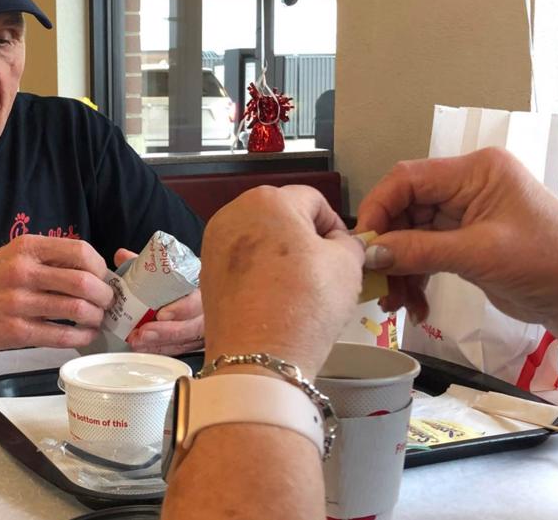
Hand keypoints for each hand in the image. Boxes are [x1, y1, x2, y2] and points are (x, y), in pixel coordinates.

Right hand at [0, 235, 114, 349]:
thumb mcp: (11, 255)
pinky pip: (60, 335)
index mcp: (26, 248)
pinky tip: (84, 335)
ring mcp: (18, 303)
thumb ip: (46, 259)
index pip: (80, 251)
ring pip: (76, 310)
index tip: (104, 278)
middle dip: (105, 296)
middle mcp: (23, 272)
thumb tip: (91, 272)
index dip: (100, 267)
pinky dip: (80, 337)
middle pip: (84, 282)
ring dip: (96, 317)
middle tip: (107, 303)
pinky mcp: (15, 332)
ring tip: (97, 320)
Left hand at [115, 248, 205, 355]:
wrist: (194, 289)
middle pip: (193, 326)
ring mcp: (202, 329)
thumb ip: (144, 263)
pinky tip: (144, 348)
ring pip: (186, 341)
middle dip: (167, 332)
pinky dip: (161, 349)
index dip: (182, 308)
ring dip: (160, 343)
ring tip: (138, 341)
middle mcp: (207, 310)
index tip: (162, 313)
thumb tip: (121, 255)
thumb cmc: (178, 280)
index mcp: (203, 287)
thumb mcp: (164, 269)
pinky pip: (180, 349)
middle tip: (143, 332)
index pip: (198, 299)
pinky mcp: (194, 341)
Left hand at [200, 185, 364, 377]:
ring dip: (281, 255)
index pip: (314, 200)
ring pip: (260, 238)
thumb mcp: (347, 265)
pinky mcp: (207, 270)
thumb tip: (344, 242)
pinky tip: (275, 296)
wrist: (259, 357)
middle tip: (323, 270)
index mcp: (269, 200)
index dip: (334, 226)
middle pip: (282, 216)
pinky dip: (259, 271)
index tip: (343, 251)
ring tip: (298, 287)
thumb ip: (350, 242)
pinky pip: (242, 260)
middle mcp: (234, 213)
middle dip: (305, 238)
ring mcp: (215, 242)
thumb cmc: (303, 306)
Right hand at [356, 148, 557, 327]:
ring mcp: (465, 215)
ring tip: (397, 304)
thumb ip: (419, 251)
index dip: (378, 209)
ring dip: (400, 269)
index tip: (362, 246)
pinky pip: (425, 254)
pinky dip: (416, 278)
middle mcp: (466, 186)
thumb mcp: (479, 254)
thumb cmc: (548, 262)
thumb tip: (369, 254)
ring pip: (411, 236)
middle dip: (389, 248)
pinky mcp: (466, 242)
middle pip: (405, 210)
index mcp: (475, 171)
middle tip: (376, 283)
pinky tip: (415, 305)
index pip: (407, 179)